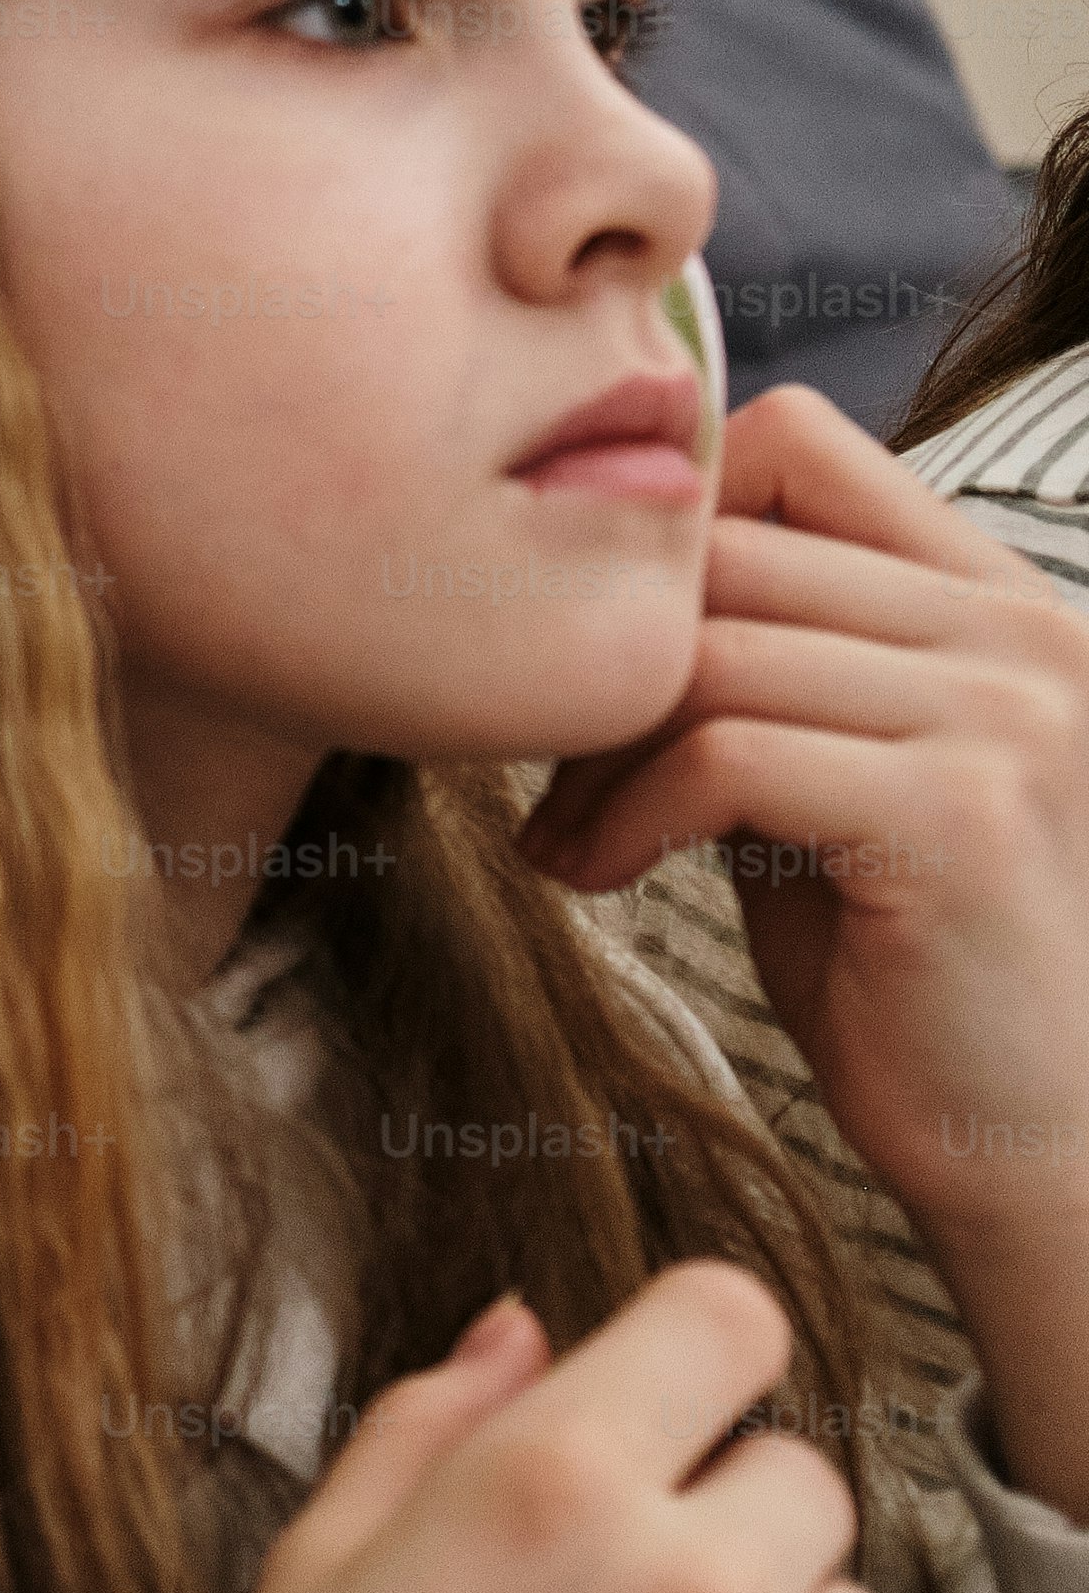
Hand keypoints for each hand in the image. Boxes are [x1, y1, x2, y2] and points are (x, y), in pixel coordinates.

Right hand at [219, 1270, 887, 1592]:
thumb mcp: (320, 1567)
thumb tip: (524, 1331)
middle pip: (806, 1476)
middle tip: (628, 1584)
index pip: (727, 1319)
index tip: (668, 1387)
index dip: (696, 1343)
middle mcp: (687, 1584)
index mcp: (549, 1486)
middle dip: (730, 1513)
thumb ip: (432, 1426)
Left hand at [529, 386, 1088, 1259]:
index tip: (598, 643)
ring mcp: (1009, 718)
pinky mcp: (963, 813)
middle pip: (728, 550)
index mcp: (1005, 604)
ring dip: (598, 747)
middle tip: (552, 764)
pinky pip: (722, 754)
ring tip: (567, 831)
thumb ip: (766, 662)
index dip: (671, 525)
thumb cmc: (911, 964)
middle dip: (606, 652)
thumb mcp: (836, 774)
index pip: (800, 444)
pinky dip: (625, 813)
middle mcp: (1027, 636)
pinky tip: (597, 874)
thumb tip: (594, 579)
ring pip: (708, 651)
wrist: (1039, 1148)